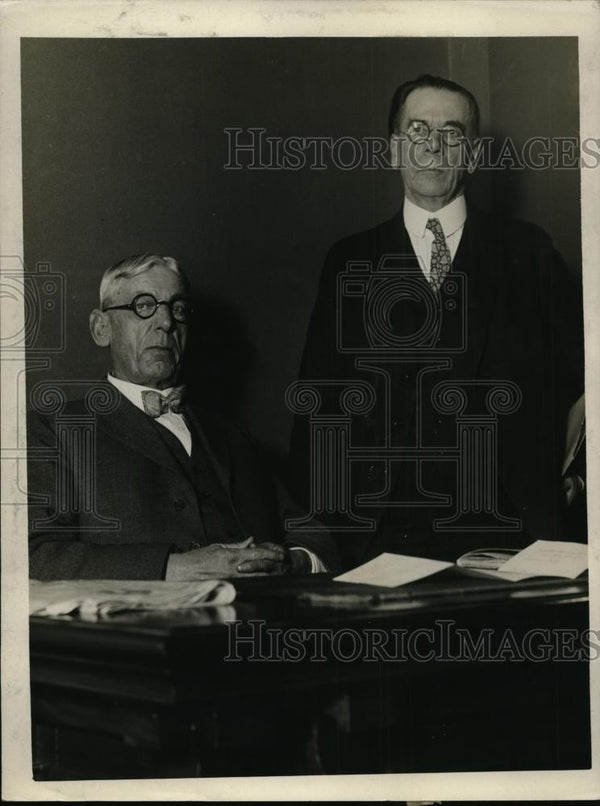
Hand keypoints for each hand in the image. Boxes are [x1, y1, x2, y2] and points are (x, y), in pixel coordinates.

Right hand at [166, 541, 287, 579]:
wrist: (182, 573)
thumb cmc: (198, 559)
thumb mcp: (218, 547)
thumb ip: (236, 545)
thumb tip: (250, 541)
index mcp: (232, 557)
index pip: (256, 554)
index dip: (271, 553)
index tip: (280, 553)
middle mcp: (234, 570)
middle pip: (261, 568)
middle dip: (274, 566)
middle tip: (284, 564)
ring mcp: (232, 581)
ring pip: (257, 579)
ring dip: (268, 575)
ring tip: (278, 573)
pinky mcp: (228, 588)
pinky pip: (247, 586)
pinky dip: (257, 583)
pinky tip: (263, 582)